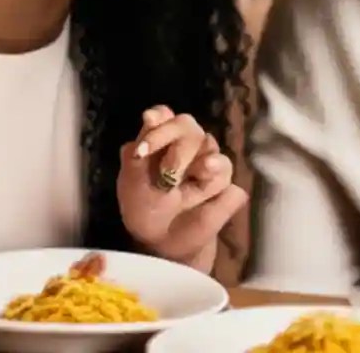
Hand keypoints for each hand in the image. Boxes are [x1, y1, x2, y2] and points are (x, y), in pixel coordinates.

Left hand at [116, 106, 247, 271]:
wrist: (163, 244)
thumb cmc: (144, 209)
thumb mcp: (130, 183)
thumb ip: (136, 151)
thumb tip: (149, 117)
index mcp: (162, 140)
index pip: (164, 115)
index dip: (160, 121)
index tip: (149, 133)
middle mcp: (188, 146)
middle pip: (189, 126)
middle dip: (178, 147)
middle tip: (167, 173)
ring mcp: (209, 165)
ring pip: (212, 149)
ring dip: (197, 164)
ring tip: (183, 187)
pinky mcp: (226, 190)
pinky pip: (229, 182)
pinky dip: (216, 186)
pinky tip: (204, 193)